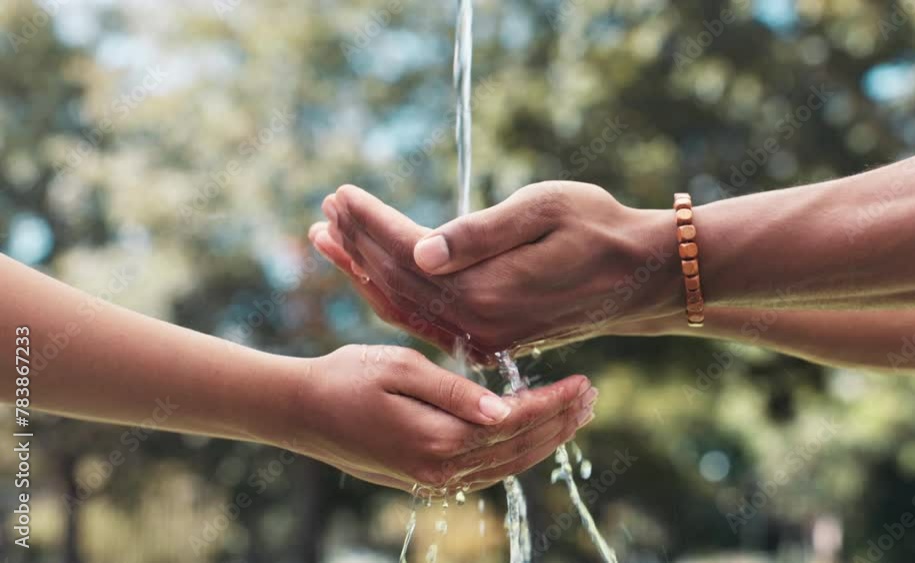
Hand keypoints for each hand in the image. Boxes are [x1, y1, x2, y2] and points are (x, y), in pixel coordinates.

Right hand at [287, 344, 596, 492]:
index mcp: (439, 437)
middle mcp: (440, 467)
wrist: (299, 410)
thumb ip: (454, 391)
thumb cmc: (346, 376)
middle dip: (560, 424)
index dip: (553, 404)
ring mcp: (432, 478)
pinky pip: (485, 471)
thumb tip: (504, 410)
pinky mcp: (423, 477)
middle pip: (519, 449)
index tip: (583, 382)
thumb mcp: (400, 368)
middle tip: (592, 398)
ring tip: (573, 416)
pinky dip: (515, 453)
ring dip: (544, 441)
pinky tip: (530, 435)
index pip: (515, 422)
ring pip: (506, 465)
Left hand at [311, 182, 680, 358]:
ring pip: (406, 306)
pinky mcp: (489, 337)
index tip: (341, 193)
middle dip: (358, 245)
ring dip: (366, 272)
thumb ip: (481, 233)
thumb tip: (420, 249)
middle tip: (325, 211)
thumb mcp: (545, 210)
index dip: (371, 224)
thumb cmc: (600, 227)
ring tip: (331, 239)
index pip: (408, 255)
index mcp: (489, 291)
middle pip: (398, 284)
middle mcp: (480, 323)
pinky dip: (394, 293)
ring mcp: (483, 337)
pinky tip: (374, 272)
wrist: (641, 276)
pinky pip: (427, 318)